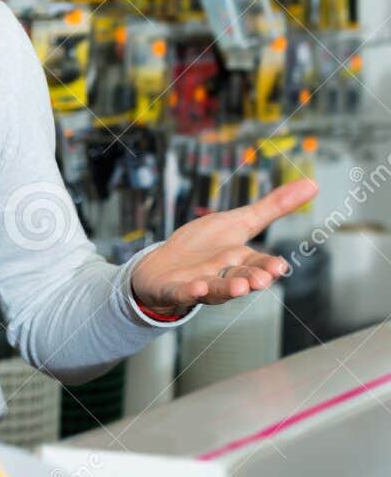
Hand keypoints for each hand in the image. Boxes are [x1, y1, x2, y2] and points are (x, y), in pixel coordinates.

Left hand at [130, 177, 316, 316]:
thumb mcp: (239, 221)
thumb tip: (312, 183)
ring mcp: (199, 284)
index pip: (259, 263)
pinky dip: (189, 291)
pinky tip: (196, 288)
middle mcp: (223, 275)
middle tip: (261, 280)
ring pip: (215, 288)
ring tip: (239, 287)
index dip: (268, 266)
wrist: (164, 267)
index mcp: (240, 260)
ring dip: (226, 288)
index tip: (279, 266)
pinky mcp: (174, 289)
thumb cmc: (204, 246)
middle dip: (252, 279)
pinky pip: (182, 292)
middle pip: (240, 277)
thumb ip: (273, 207)